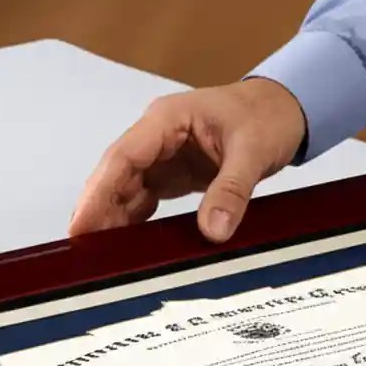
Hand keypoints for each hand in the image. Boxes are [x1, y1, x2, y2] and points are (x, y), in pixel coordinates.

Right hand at [68, 78, 306, 242]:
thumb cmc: (267, 116)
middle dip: (98, 210)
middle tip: (81, 249)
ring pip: (127, 189)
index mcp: (166, 120)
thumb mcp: (254, 151)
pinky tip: (126, 245)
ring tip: (99, 256)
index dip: (98, 192)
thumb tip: (213, 230)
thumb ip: (232, 190)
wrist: (285, 109)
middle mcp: (157, 136)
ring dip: (113, 218)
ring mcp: (163, 155)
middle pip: (117, 175)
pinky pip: (146, 198)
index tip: (81, 223)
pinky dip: (135, 220)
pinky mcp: (174, 173)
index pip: (122, 157)